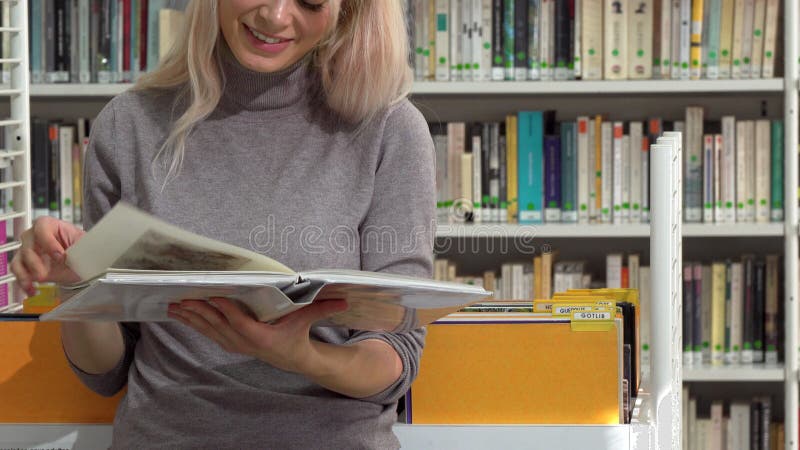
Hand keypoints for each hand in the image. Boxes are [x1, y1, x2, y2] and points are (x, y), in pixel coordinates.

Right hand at [10, 217, 83, 295]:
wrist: (77, 261)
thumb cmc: (79, 248)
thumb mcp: (84, 244)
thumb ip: (83, 246)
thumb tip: (86, 251)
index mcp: (49, 225)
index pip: (42, 228)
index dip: (49, 243)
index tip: (60, 256)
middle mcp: (34, 236)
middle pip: (27, 246)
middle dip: (35, 262)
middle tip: (44, 274)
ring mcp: (27, 250)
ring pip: (18, 260)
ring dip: (25, 274)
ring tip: (37, 283)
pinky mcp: (24, 265)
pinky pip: (18, 273)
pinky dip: (24, 283)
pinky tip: (32, 290)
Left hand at [167, 297, 348, 374]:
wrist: (292, 359)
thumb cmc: (297, 336)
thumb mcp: (307, 321)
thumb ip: (321, 309)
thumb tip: (342, 300)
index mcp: (262, 337)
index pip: (241, 323)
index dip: (226, 311)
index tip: (213, 296)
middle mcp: (245, 343)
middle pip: (219, 326)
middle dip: (200, 312)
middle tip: (183, 297)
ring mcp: (235, 345)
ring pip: (209, 330)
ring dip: (191, 318)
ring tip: (174, 306)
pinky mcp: (230, 343)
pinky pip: (208, 333)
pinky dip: (194, 323)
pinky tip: (181, 314)